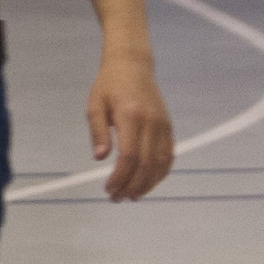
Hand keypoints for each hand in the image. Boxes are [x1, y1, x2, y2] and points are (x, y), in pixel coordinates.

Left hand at [87, 53, 174, 201]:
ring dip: (148, 184)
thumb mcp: (95, 105)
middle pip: (146, 163)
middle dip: (132, 186)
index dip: (120, 177)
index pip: (129, 156)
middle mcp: (151, 122)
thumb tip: (100, 158)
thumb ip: (98, 132)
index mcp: (130, 116)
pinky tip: (149, 182)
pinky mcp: (168, 127)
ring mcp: (163, 125)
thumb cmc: (109, 85)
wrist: (132, 65)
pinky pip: (169, 155)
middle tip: (118, 198)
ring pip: (161, 163)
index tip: (109, 189)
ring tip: (133, 196)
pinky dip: (161, 173)